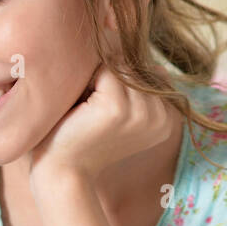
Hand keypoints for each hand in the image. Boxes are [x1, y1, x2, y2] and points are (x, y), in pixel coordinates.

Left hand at [28, 62, 179, 187]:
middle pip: (134, 65)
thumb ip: (134, 84)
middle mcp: (161, 116)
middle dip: (106, 75)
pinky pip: (104, 70)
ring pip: (120, 65)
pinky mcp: (118, 109)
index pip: (148, 71)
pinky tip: (78, 108)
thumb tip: (146, 53)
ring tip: (83, 108)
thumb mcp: (115, 110)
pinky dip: (86, 81)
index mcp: (166, 119)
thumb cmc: (81, 138)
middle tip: (86, 107)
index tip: (98, 107)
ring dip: (95, 77)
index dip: (118, 79)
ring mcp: (141, 112)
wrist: (60, 172)